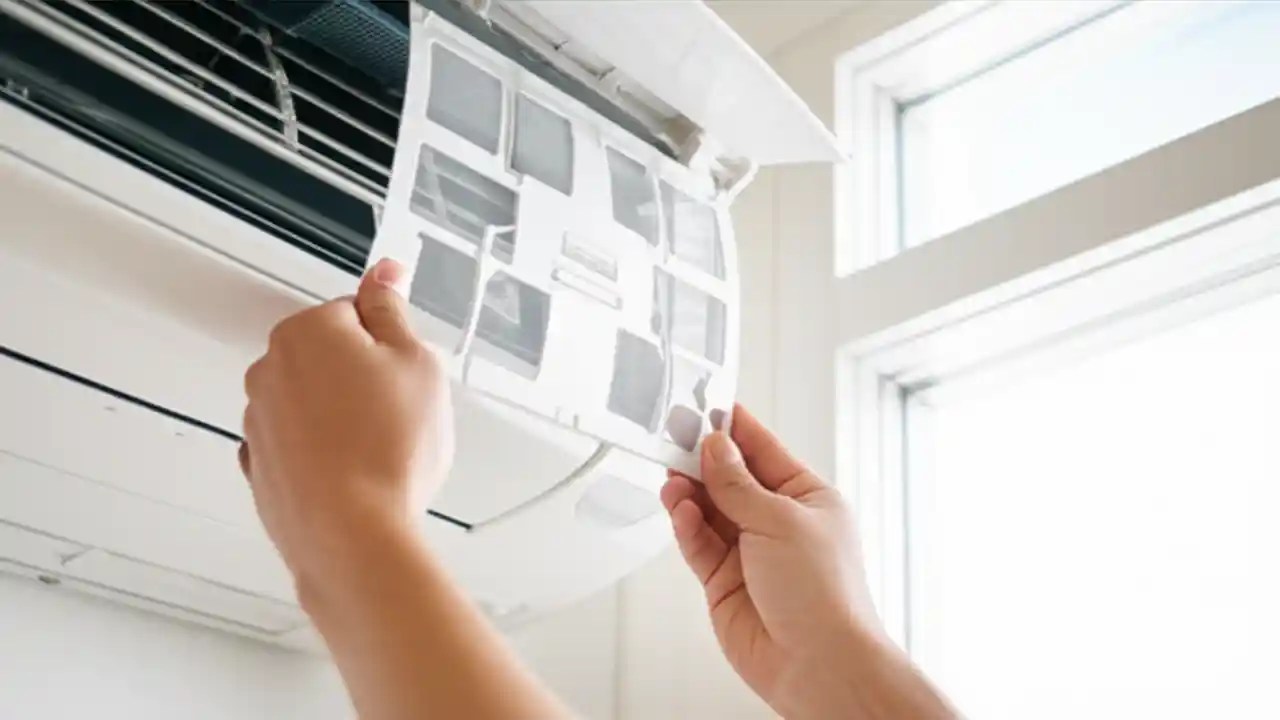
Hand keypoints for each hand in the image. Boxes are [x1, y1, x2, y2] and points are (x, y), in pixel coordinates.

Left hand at [240, 258, 452, 589]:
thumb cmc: (386, 451)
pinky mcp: (262, 466)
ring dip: (344, 415)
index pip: (356, 312)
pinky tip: (356, 471)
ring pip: (313, 400)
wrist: (352, 535)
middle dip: (365, 376)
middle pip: (329, 354)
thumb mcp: (417, 363)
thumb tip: (384, 275)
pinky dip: (323, 452)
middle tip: (401, 409)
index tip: (407, 366)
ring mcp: (260, 420)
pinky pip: (299, 443)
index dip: (391, 342)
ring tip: (382, 448)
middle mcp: (270, 369)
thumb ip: (393, 310)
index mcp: (307, 331)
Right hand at [661, 406, 952, 719]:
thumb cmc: (825, 595)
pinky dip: (686, 525)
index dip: (733, 428)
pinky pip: (698, 543)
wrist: (818, 664)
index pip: (763, 450)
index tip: (703, 406)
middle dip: (702, 459)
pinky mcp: (723, 581)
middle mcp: (778, 522)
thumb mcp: (781, 521)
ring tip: (672, 478)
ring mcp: (749, 552)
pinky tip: (680, 511)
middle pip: (730, 477)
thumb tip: (715, 447)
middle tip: (672, 435)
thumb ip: (738, 484)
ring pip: (708, 509)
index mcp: (807, 497)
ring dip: (689, 492)